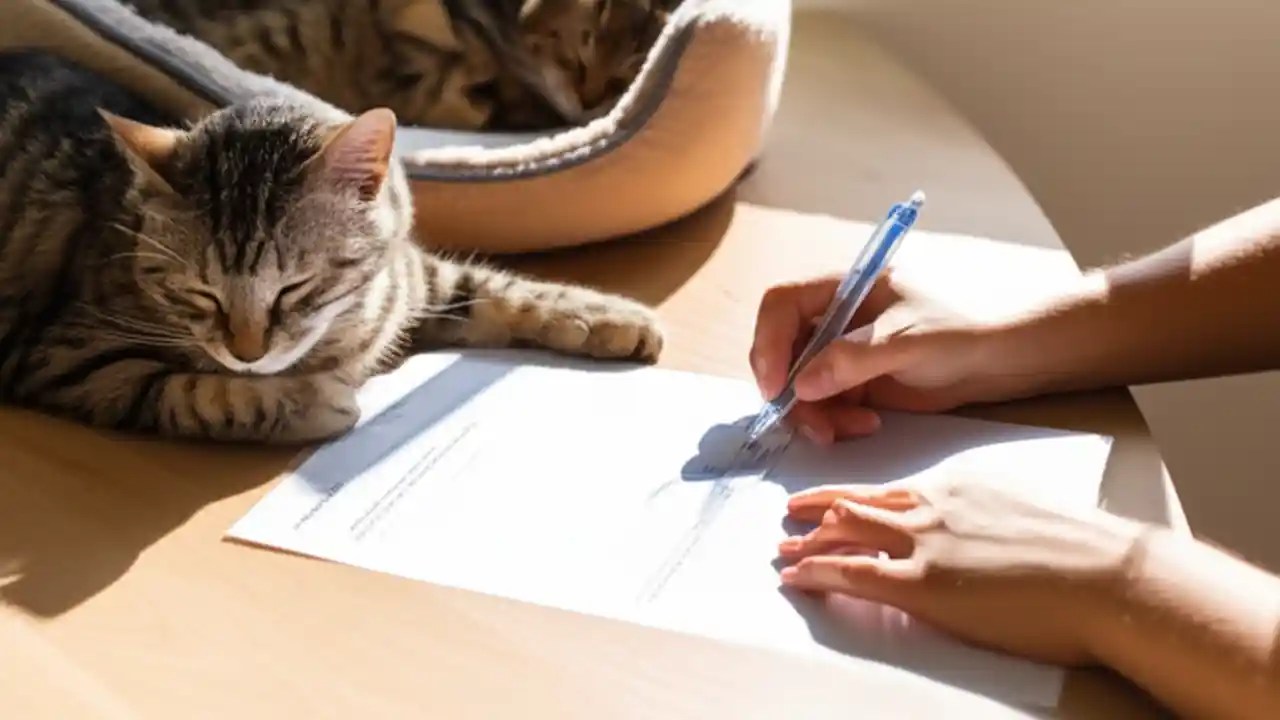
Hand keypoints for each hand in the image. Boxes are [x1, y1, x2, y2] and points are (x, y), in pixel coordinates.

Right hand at [749, 272, 1014, 443]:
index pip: (782, 305)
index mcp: (846, 285)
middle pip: (785, 349)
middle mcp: (840, 315)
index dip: (768, 343)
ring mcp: (850, 350)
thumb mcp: (906, 341)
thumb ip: (850, 360)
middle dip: (791, 390)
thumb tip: (799, 385)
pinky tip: (864, 426)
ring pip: (803, 383)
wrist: (1015, 354)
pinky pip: (828, 403)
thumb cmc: (967, 327)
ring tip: (845, 431)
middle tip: (811, 424)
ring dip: (814, 412)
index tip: (776, 387)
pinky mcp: (864, 381)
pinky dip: (835, 420)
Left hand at [776, 475, 1141, 665]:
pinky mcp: (924, 584)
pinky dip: (817, 572)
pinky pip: (853, 573)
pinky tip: (796, 575)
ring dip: (809, 542)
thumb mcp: (1025, 513)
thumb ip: (988, 518)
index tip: (835, 501)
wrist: (1110, 576)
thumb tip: (978, 535)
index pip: (892, 489)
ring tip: (783, 549)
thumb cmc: (1085, 552)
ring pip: (847, 534)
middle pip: (859, 505)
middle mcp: (934, 506)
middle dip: (819, 512)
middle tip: (791, 516)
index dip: (857, 497)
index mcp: (960, 488)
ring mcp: (925, 543)